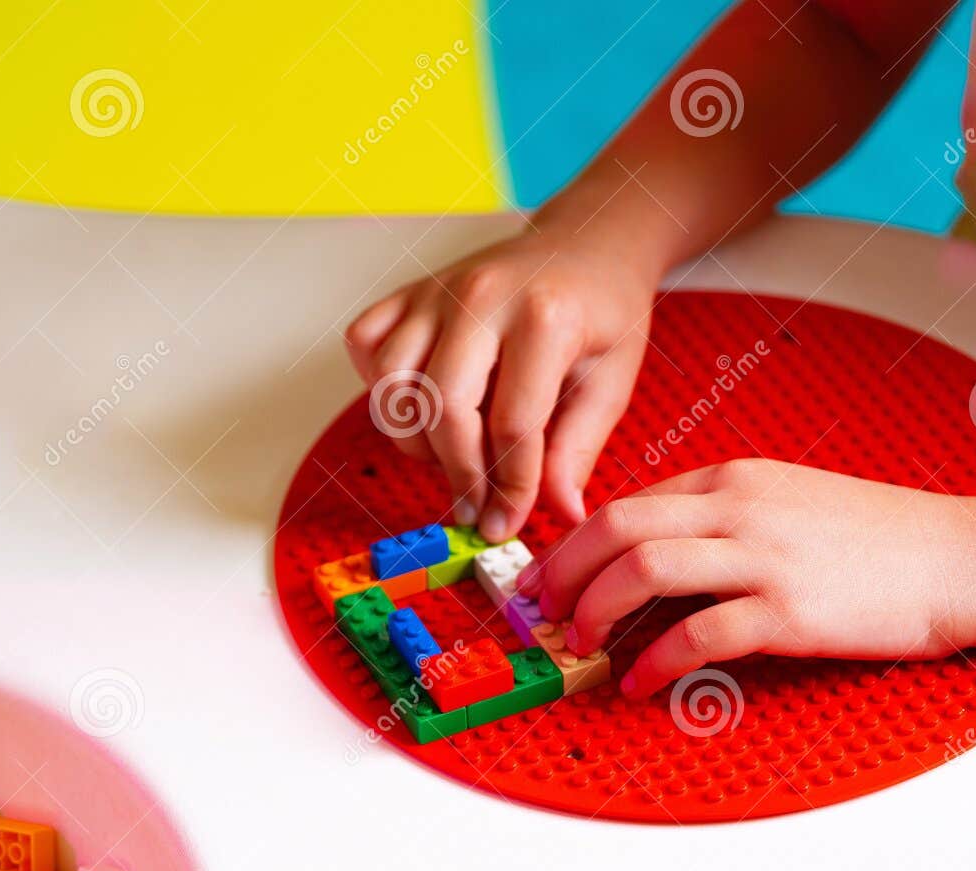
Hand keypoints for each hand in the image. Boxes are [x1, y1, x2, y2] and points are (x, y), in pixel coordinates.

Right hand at [345, 223, 658, 539]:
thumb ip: (578, 450)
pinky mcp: (407, 292)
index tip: (508, 521)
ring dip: (415, 439)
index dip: (510, 487)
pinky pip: (364, 346)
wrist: (585, 243)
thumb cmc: (601, 313)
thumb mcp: (611, 383)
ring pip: (391, 383)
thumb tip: (560, 513)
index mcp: (545, 317)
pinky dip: (379, 387)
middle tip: (476, 507)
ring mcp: (436, 291)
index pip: (512, 424)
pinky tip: (419, 406)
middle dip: (459, 472)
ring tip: (451, 457)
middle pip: (443, 407)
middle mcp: (481, 296)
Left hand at [519, 459, 975, 696]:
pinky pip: (698, 634)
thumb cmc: (873, 539)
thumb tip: (645, 558)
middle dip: (563, 574)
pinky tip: (641, 683)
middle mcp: (738, 508)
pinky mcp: (789, 610)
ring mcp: (763, 557)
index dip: (571, 546)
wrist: (958, 559)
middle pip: (616, 528)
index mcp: (730, 480)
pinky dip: (656, 662)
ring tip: (583, 646)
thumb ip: (715, 520)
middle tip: (543, 613)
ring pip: (643, 570)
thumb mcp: (782, 502)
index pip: (626, 504)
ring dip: (597, 612)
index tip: (545, 578)